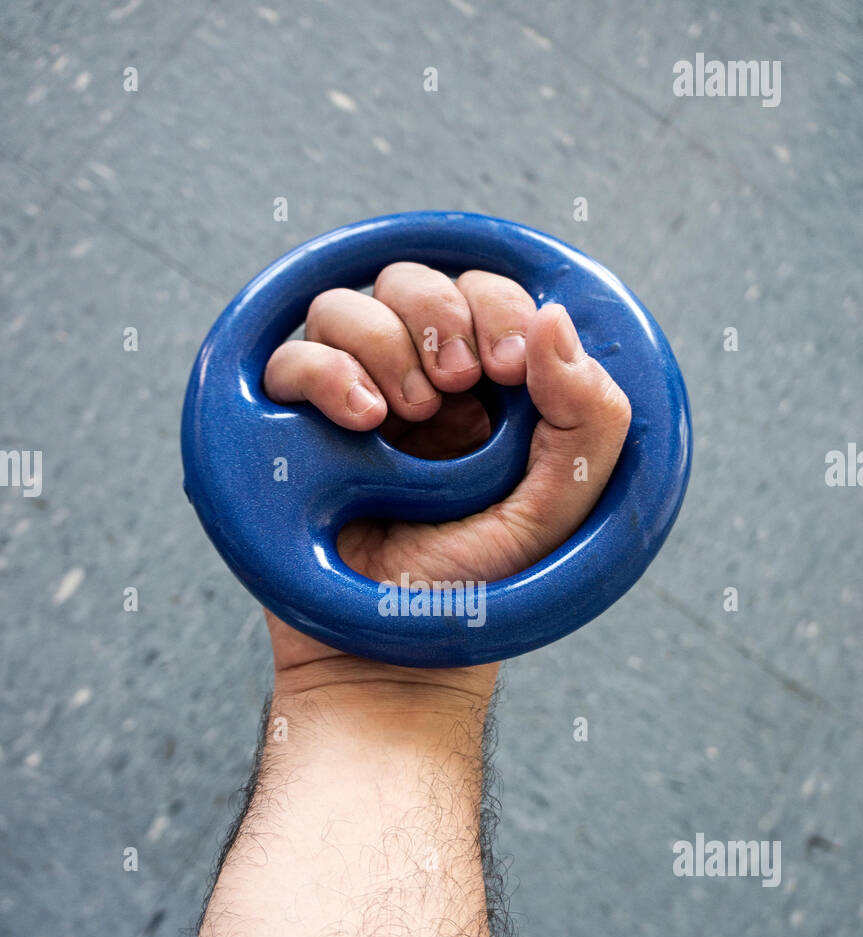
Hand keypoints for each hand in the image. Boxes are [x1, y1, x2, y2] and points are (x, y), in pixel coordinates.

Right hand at [262, 262, 630, 705]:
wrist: (393, 656)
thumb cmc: (477, 587)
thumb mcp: (558, 506)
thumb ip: (587, 417)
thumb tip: (556, 315)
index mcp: (484, 391)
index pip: (483, 295)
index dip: (495, 305)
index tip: (508, 364)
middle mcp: (414, 384)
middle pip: (409, 281)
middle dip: (437, 315)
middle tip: (459, 384)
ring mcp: (348, 402)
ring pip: (344, 306)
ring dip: (382, 343)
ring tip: (404, 415)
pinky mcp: (293, 429)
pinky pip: (291, 359)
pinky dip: (325, 372)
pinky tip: (361, 422)